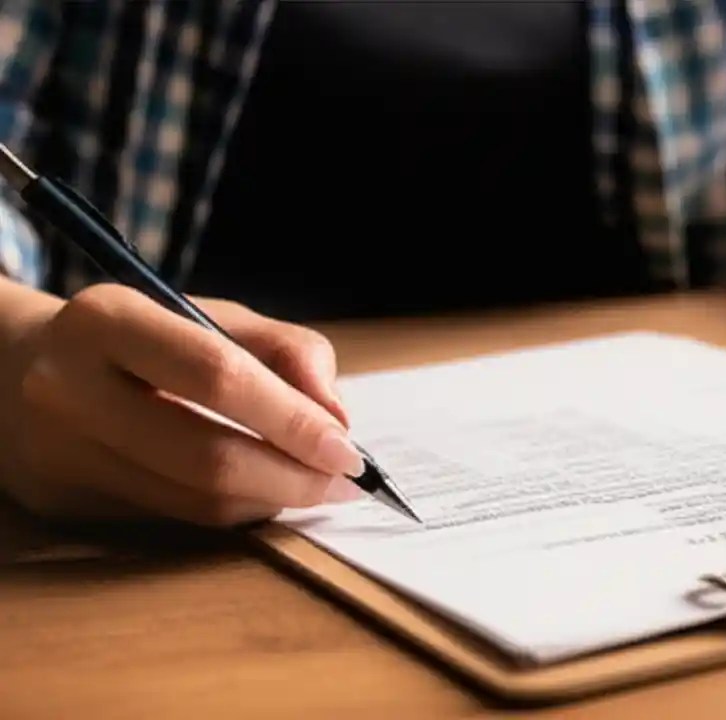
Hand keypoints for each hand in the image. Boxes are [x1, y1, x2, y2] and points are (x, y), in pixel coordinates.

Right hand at [6, 285, 363, 525]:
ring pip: (193, 501)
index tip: (348, 448)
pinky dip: (235, 510)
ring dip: (273, 500)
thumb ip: (288, 352)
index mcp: (108, 320)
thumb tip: (337, 420)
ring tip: (317, 487)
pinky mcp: (66, 502)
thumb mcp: (208, 315)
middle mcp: (69, 387)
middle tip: (347, 482)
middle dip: (294, 477)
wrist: (12, 369)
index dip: (292, 419)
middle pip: (206, 456)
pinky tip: (264, 493)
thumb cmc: (136, 338)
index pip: (217, 377)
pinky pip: (175, 518)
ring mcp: (61, 453)